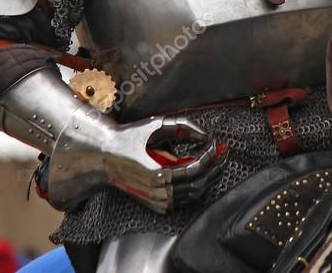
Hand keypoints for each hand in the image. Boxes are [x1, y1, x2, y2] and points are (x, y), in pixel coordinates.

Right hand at [48, 112, 225, 213]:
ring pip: (194, 194)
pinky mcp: (158, 205)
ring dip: (209, 178)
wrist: (106, 158)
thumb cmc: (131, 137)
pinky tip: (203, 173)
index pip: (195, 167)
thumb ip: (184, 126)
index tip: (216, 143)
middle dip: (215, 167)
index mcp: (158, 173)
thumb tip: (207, 136)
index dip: (210, 154)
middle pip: (199, 183)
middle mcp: (159, 192)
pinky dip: (197, 187)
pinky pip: (185, 199)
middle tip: (224, 153)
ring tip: (218, 162)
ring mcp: (159, 201)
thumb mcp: (156, 125)